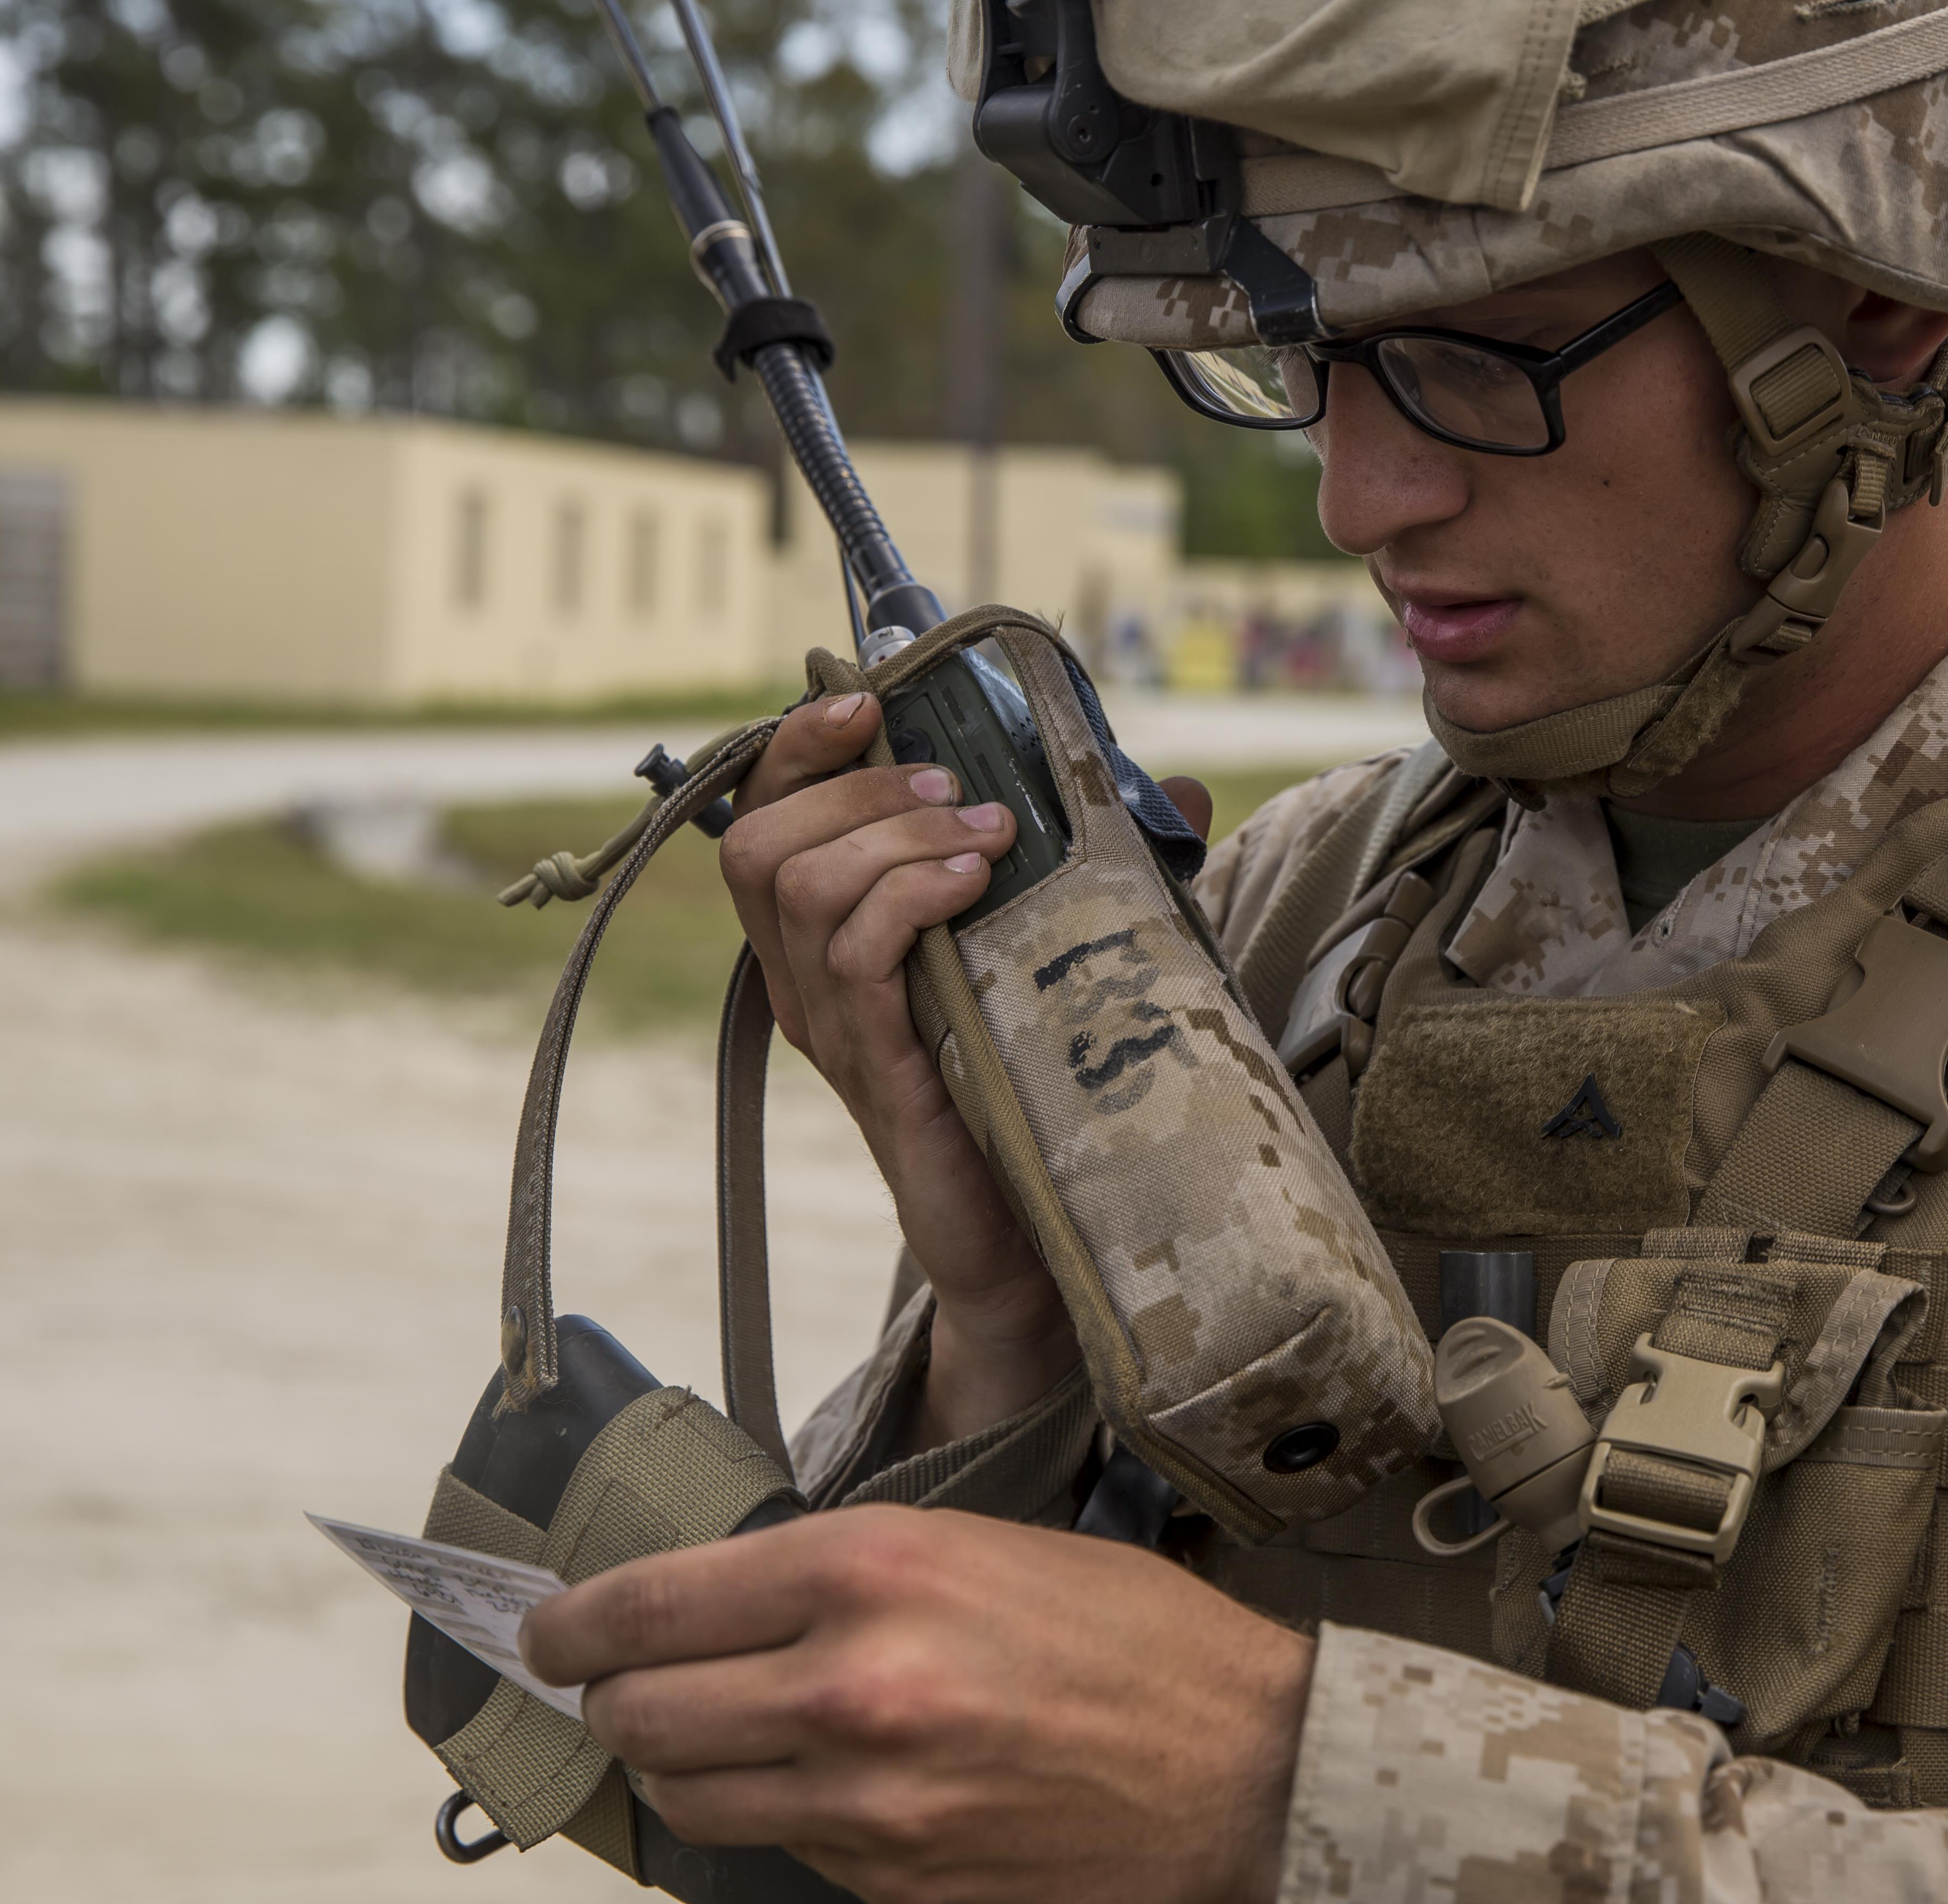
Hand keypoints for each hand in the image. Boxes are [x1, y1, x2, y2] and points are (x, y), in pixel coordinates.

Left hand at [521, 1505, 1313, 1903]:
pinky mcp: (894, 1887)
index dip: (571, 1620)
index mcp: (872, 1573)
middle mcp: (851, 1687)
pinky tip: (819, 1782)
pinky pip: (781, 1852)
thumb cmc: (1127, 1642)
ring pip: (688, 1793)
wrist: (1243, 1766)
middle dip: (614, 1694)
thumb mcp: (977, 1548)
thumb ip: (837, 1574)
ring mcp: (868, 1805)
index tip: (550, 1628)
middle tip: (622, 1678)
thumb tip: (714, 1606)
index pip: (646, 1604)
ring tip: (714, 1732)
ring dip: (681, 1761)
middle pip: (639, 1710)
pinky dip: (775, 1816)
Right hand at [721, 693, 1211, 1445]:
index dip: (796, 747)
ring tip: (986, 834)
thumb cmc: (1048, 1091)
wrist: (1045, 1246)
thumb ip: (1105, 874)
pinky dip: (911, 898)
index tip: (867, 701)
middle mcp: (811, 986)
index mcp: (830, 947)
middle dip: (856, 785)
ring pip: (803, 889)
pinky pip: (859, 963)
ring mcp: (839, 1034)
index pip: (764, 819)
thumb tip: (1187, 790)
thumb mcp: (1062, 956)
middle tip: (958, 790)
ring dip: (896, 834)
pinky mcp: (882, 1074)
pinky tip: (979, 881)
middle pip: (761, 844)